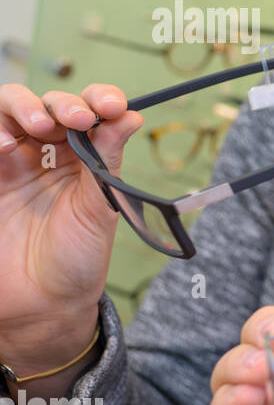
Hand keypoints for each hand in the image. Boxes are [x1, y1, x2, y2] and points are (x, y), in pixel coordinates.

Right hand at [0, 83, 142, 369]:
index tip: (111, 106)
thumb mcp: (100, 208)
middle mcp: (46, 153)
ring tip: (36, 125)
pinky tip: (2, 146)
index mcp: (84, 157)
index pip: (90, 112)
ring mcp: (9, 162)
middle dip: (60, 102)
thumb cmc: (76, 260)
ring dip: (22, 106)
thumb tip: (130, 116)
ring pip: (6, 111)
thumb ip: (106, 160)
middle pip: (46, 104)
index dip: (99, 99)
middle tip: (75, 119)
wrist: (39, 306)